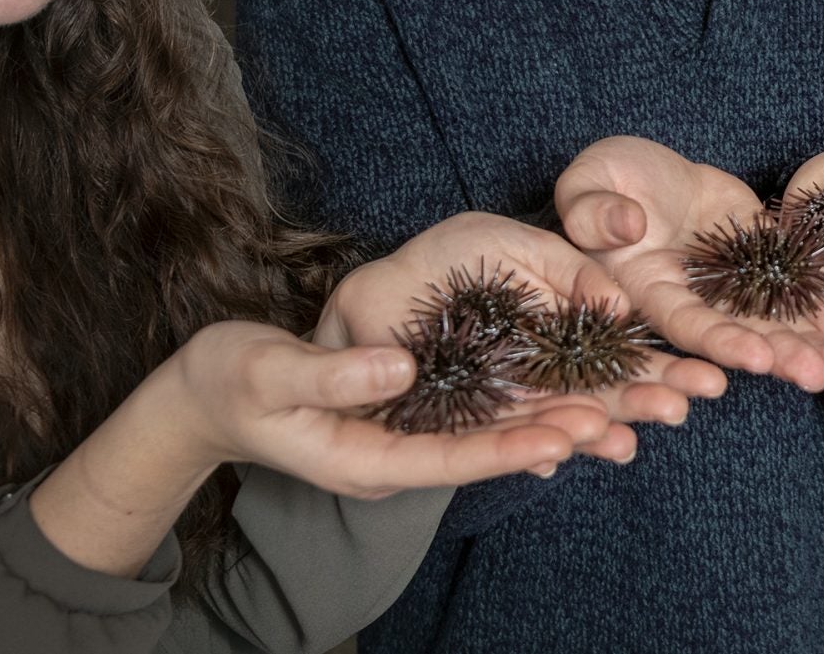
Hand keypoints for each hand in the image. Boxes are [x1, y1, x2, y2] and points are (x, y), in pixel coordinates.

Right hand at [165, 321, 614, 497]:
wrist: (204, 394)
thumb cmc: (228, 381)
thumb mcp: (269, 372)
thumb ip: (333, 374)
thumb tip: (400, 363)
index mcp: (365, 460)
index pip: (450, 458)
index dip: (509, 445)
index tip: (567, 429)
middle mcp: (395, 456)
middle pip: (485, 451)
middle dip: (552, 434)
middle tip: (619, 418)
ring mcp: (402, 438)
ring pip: (490, 434)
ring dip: (551, 420)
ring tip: (619, 408)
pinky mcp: (408, 414)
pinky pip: (475, 416)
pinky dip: (522, 403)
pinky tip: (571, 392)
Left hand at [319, 211, 727, 461]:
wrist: (381, 288)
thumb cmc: (452, 256)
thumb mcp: (517, 244)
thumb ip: (570, 268)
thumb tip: (621, 306)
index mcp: (568, 328)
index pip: (626, 354)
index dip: (665, 367)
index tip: (708, 376)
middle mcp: (549, 373)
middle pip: (606, 394)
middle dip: (645, 403)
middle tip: (682, 409)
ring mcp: (514, 402)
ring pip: (564, 423)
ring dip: (597, 431)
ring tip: (627, 438)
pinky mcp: (471, 425)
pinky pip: (506, 443)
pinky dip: (532, 450)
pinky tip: (558, 454)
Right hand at [555, 136, 823, 392]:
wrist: (642, 166)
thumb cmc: (603, 178)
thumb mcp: (586, 185)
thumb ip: (593, 211)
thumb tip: (626, 226)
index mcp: (646, 290)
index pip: (687, 325)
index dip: (722, 343)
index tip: (759, 359)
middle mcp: (694, 296)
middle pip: (740, 334)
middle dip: (781, 355)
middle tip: (821, 376)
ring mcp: (730, 276)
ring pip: (772, 316)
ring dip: (808, 340)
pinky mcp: (758, 248)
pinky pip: (792, 275)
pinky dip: (821, 297)